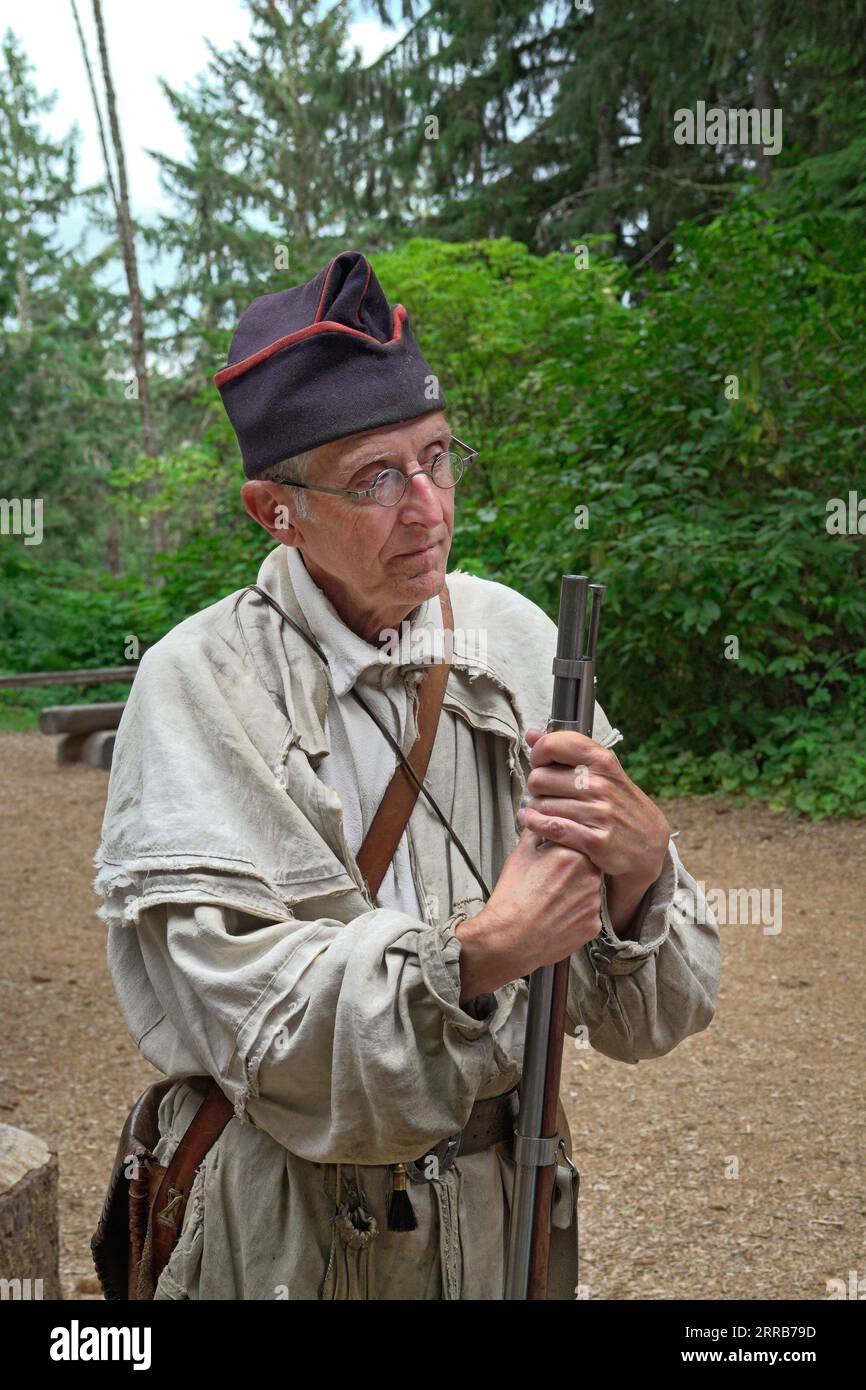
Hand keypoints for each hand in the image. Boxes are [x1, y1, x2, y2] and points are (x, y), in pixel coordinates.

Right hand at [454, 825, 602, 999]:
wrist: (509, 939)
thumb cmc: (511, 898)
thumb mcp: (519, 856)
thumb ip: (535, 833)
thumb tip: (538, 818)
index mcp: (573, 853)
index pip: (578, 843)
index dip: (564, 850)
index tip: (552, 859)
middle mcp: (590, 876)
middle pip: (588, 866)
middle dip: (573, 871)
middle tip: (550, 883)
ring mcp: (594, 903)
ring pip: (590, 891)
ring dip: (577, 893)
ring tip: (551, 902)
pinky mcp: (594, 926)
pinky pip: (589, 914)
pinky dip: (577, 915)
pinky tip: (557, 917)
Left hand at [517, 728, 669, 883]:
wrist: (649, 845)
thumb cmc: (620, 804)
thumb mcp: (602, 771)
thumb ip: (566, 751)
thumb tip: (530, 733)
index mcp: (602, 762)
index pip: (553, 744)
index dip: (538, 754)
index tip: (541, 763)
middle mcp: (600, 784)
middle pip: (539, 778)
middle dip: (536, 787)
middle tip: (545, 793)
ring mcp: (598, 813)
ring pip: (541, 805)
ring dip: (538, 809)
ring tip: (548, 810)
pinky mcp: (594, 840)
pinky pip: (550, 827)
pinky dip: (536, 824)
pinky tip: (534, 822)